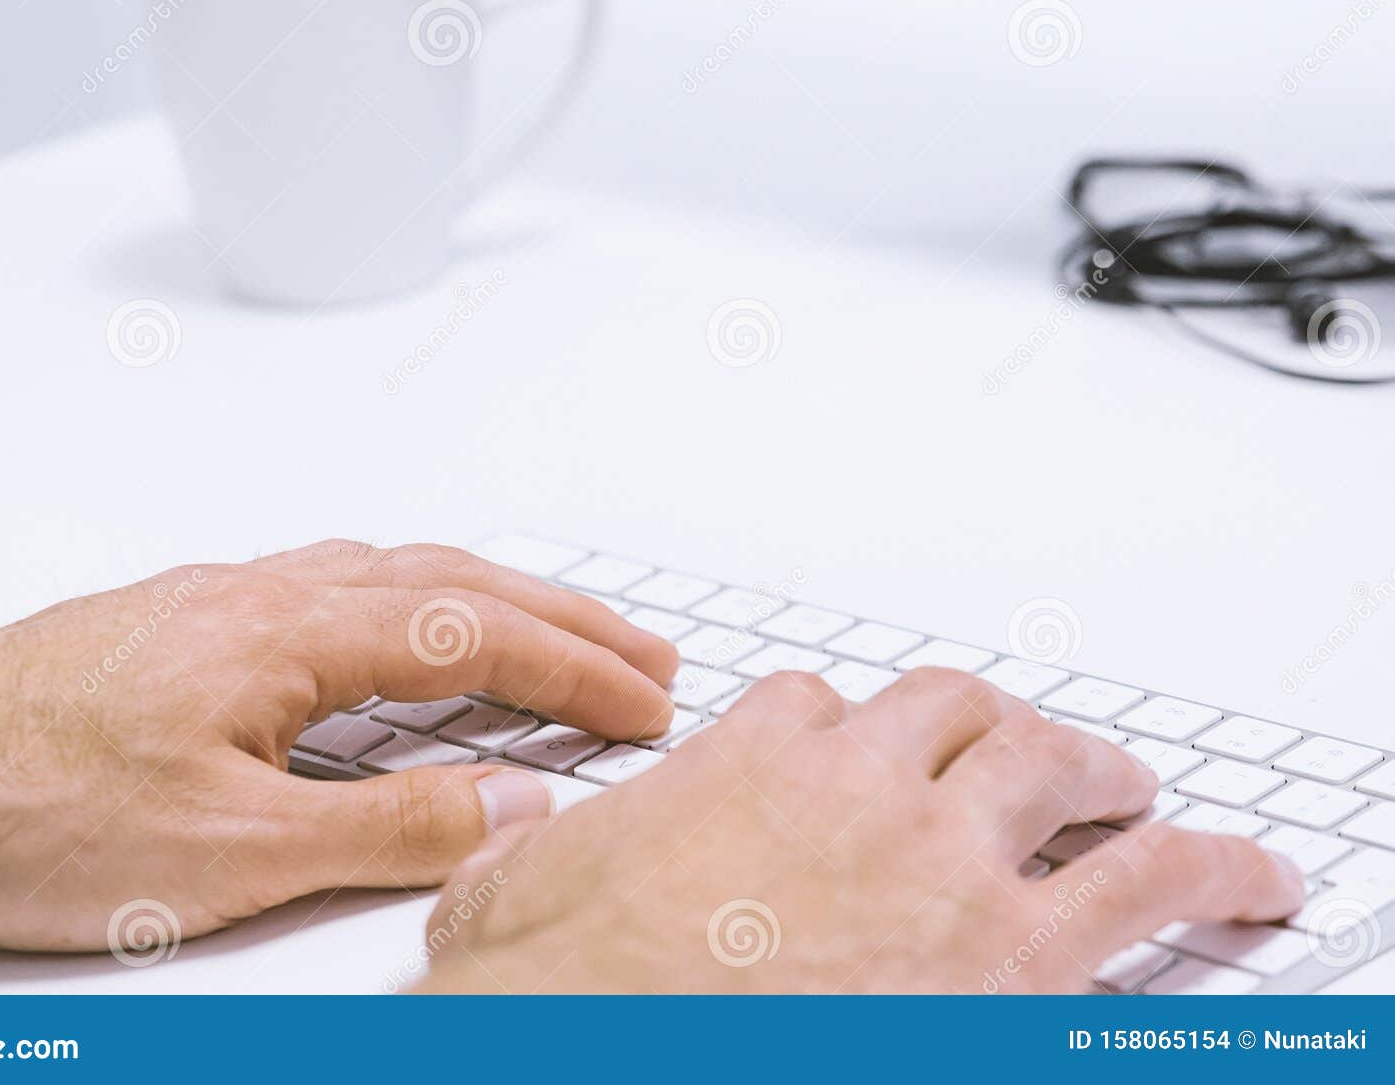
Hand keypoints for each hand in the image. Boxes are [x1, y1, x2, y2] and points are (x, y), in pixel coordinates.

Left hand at [0, 541, 675, 950]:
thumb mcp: (231, 852)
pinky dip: (408, 603)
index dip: (577, 668)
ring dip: (487, 601)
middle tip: (642, 650)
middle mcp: (259, 594)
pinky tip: (399, 633)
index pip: (476, 636)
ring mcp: (215, 604)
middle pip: (449, 581)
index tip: (648, 698)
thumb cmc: (24, 810)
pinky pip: (330, 588)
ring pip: (390, 575)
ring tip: (549, 632)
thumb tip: (511, 804)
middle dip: (560, 617)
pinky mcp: (177, 629)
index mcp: (289, 632)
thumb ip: (388, 825)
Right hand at [419, 668, 1305, 992]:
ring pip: (1050, 762)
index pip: (813, 708)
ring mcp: (941, 859)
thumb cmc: (561, 998)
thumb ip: (525, 854)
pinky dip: (1216, 870)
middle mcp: (852, 789)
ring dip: (1100, 768)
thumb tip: (505, 842)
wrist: (600, 1052)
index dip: (838, 730)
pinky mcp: (1018, 954)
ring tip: (1127, 784)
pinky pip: (1149, 881)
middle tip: (1019, 746)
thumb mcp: (506, 902)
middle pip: (950, 708)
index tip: (848, 751)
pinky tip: (1251, 880)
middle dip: (989, 723)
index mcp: (740, 766)